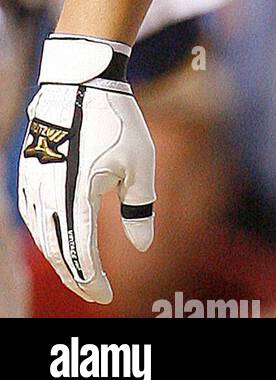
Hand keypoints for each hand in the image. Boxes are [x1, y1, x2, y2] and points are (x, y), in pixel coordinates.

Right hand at [16, 35, 155, 304]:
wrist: (80, 84)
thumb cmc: (116, 121)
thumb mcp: (140, 163)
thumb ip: (140, 207)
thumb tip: (144, 245)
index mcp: (76, 197)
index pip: (80, 254)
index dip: (92, 280)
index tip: (107, 295)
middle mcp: (48, 197)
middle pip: (57, 253)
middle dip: (76, 277)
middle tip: (95, 293)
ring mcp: (32, 186)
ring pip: (42, 238)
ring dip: (60, 259)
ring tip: (82, 273)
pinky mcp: (27, 175)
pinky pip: (34, 218)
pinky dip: (47, 237)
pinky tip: (61, 243)